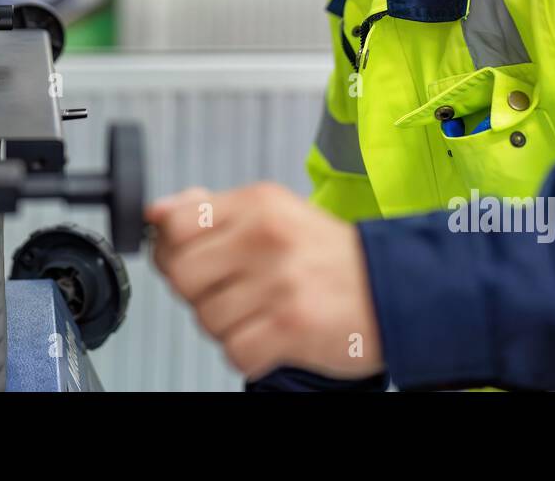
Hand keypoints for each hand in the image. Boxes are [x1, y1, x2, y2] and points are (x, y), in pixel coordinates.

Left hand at [146, 182, 384, 380]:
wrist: (395, 290)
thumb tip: (159, 211)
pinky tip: (273, 333)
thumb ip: (214, 211)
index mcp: (257, 204)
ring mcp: (279, 283)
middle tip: (231, 290)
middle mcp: (265, 238)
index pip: (176, 223)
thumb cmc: (330, 256)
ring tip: (261, 311)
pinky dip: (249, 351)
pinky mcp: (291, 327)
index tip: (188, 257)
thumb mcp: (275, 213)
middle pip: (181, 274)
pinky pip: (234, 350)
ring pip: (206, 317)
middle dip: (198, 291)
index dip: (171, 248)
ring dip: (227, 324)